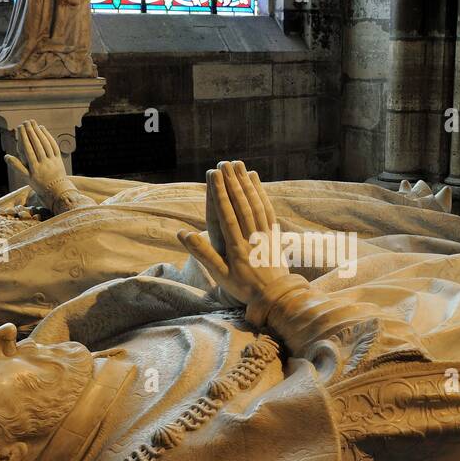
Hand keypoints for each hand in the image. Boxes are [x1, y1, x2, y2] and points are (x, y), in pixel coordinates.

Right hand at [5, 121, 72, 203]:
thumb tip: (6, 156)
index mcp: (34, 168)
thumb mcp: (26, 178)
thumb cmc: (39, 184)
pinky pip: (53, 146)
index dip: (24, 137)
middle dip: (31, 132)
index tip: (20, 128)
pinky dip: (48, 137)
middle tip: (26, 122)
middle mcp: (44, 163)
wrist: (57, 191)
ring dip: (39, 132)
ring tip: (33, 123)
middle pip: (37, 144)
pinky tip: (43, 129)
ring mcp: (52, 161)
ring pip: (45, 144)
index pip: (28, 149)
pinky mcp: (59, 159)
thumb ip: (16, 166)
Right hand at [178, 161, 301, 309]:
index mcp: (237, 247)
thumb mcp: (220, 276)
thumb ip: (203, 254)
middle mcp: (252, 237)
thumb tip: (183, 235)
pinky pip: (267, 209)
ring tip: (238, 166)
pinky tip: (255, 180)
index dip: (221, 194)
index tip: (215, 176)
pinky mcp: (274, 234)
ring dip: (246, 184)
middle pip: (242, 205)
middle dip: (233, 183)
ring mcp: (265, 234)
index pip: (227, 216)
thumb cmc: (244, 287)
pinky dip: (261, 193)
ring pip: (256, 204)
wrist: (276, 296)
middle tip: (225, 164)